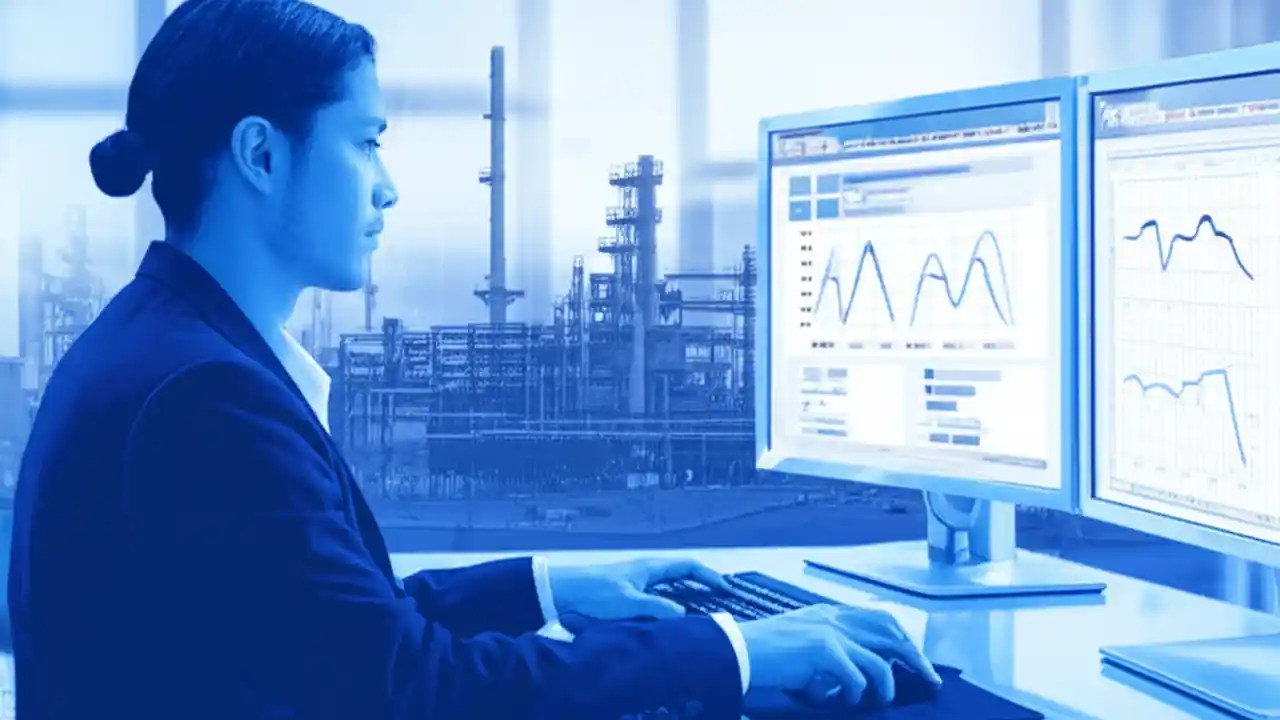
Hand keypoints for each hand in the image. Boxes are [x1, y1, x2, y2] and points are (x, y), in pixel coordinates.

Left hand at [548, 557, 729, 629]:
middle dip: (702, 584)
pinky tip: (668, 620)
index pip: (688, 566)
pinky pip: (657, 596)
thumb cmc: (593, 593)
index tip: (726, 588)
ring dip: (686, 595)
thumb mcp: (628, 602)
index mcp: (650, 568)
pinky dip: (669, 604)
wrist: (561, 592)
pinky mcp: (626, 593)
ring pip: (669, 586)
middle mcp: (645, 571)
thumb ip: (657, 608)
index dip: (709, 576)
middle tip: (718, 599)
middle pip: (681, 574)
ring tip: (699, 612)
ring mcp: (636, 581)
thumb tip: (683, 614)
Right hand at [740, 604, 940, 710]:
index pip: (878, 618)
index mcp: (828, 613)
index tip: (915, 658)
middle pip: (891, 634)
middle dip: (915, 658)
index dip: (902, 638)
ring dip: (886, 688)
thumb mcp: (800, 642)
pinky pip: (857, 680)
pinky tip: (837, 700)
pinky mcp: (824, 651)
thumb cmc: (763, 653)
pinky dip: (853, 695)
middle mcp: (834, 618)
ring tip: (879, 701)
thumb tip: (853, 674)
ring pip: (881, 663)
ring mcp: (830, 633)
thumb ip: (827, 649)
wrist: (737, 651)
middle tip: (929, 679)